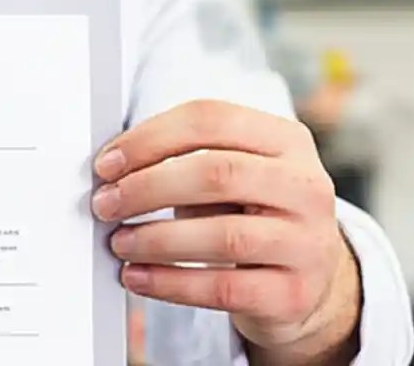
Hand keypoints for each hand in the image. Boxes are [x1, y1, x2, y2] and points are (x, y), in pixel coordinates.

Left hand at [93, 100, 360, 363]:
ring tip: (119, 242)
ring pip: (224, 236)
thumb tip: (111, 170)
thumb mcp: (231, 174)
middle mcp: (305, 186)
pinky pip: (224, 288)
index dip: (150, 139)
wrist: (305, 281)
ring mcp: (308, 243)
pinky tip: (138, 276)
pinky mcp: (294, 294)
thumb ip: (182, 160)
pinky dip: (171, 283)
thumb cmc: (250, 215)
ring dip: (156, 239)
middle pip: (217, 173)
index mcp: (286, 140)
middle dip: (147, 187)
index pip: (211, 120)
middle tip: (106, 204)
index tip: (107, 163)